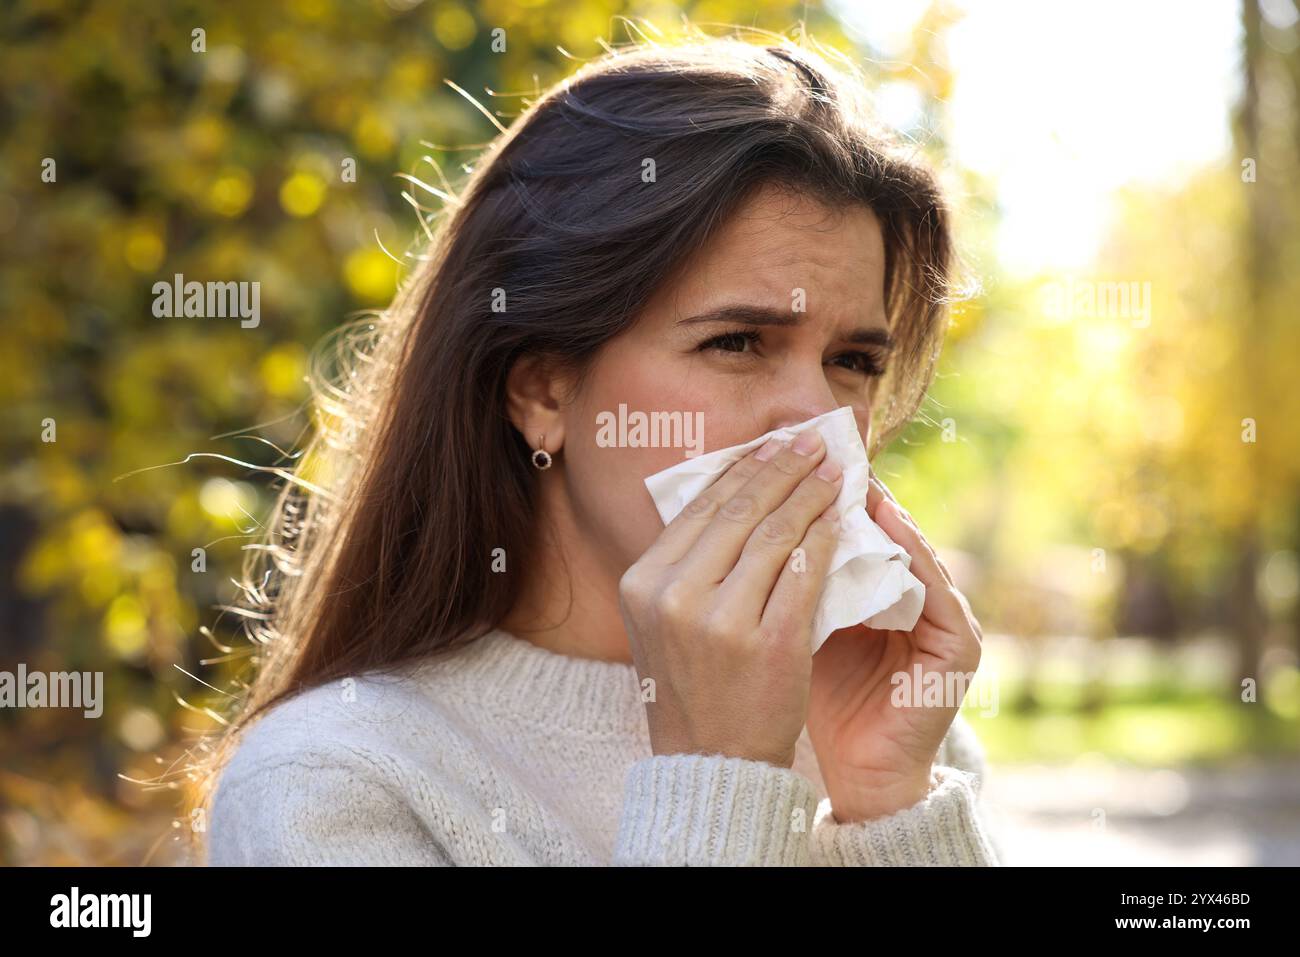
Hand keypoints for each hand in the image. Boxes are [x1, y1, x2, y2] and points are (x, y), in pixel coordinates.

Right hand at [619, 429, 842, 767]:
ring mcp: (720, 620)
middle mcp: (673, 596)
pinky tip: (839, 521)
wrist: (711, 764)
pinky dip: (824, 540)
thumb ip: (683, 564)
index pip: (699, 508)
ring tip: (833, 474)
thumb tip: (728, 492)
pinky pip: (804, 573)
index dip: (742, 468)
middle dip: (781, 469)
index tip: (772, 444)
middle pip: (738, 511)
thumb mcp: (660, 620)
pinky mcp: (770, 642)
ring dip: (809, 495)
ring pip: (774, 535)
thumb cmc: (692, 686)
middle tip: (811, 442)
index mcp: (641, 583)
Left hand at [806, 468, 983, 821]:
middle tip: (815, 450)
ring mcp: (944, 617)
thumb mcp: (792, 624)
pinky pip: (933, 586)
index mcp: (876, 590)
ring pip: (910, 548)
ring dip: (881, 511)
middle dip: (847, 490)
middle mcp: (915, 596)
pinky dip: (910, 552)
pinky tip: (883, 523)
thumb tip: (729, 520)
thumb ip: (781, 576)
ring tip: (847, 476)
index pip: (851, 528)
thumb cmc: (817, 696)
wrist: (857, 773)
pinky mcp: (959, 643)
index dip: (819, 492)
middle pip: (883, 528)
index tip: (783, 455)